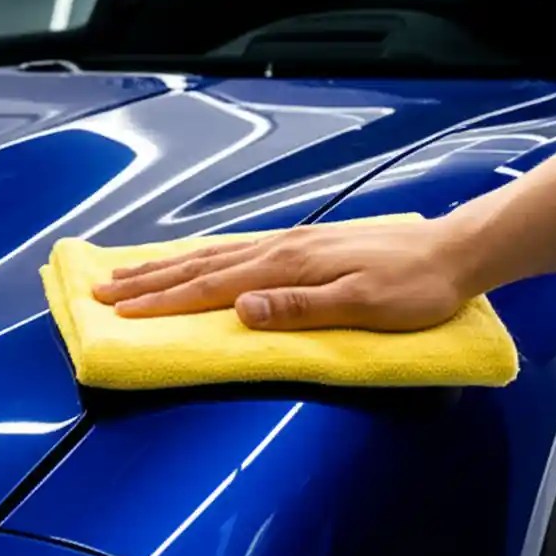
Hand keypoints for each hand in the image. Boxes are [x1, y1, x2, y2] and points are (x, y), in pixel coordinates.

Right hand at [92, 218, 475, 331]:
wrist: (453, 251)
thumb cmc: (414, 288)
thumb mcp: (362, 306)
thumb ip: (299, 308)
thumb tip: (241, 309)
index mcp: (287, 267)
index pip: (212, 288)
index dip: (164, 302)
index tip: (121, 311)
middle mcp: (280, 249)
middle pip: (201, 266)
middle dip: (149, 281)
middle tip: (102, 290)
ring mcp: (290, 245)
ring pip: (214, 255)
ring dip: (168, 266)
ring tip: (131, 272)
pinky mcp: (303, 246)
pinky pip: (236, 250)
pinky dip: (203, 258)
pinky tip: (196, 261)